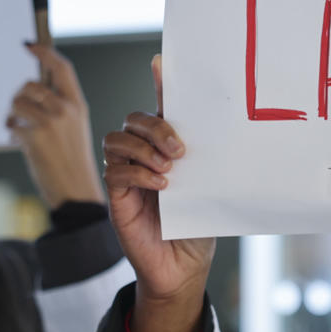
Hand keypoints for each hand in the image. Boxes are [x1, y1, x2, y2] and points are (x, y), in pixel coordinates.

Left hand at [7, 42, 103, 210]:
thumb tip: (30, 91)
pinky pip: (11, 125)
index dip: (44, 53)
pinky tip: (19, 142)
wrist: (76, 191)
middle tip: (18, 112)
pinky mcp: (34, 136)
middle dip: (19, 97)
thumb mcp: (74, 128)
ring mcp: (50, 122)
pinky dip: (11, 133)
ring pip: (17, 102)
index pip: (62, 68)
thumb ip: (58, 108)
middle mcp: (65, 109)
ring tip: (19, 130)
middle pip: (31, 85)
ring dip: (12, 115)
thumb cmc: (72, 162)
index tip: (29, 45)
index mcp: (77, 105)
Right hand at [102, 55, 214, 331]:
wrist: (184, 269)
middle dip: (154, 126)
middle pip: (132, 120)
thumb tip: (216, 124)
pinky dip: (137, 173)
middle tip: (179, 149)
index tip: (160, 63)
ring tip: (169, 169)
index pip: (157, 110)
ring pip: (117, 140)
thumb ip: (202, 158)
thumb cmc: (197, 227)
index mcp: (165, 149)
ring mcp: (127, 176)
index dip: (157, 84)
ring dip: (143, 148)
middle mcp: (143, 157)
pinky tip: (160, 186)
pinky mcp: (117, 198)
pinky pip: (114, 171)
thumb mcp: (207, 186)